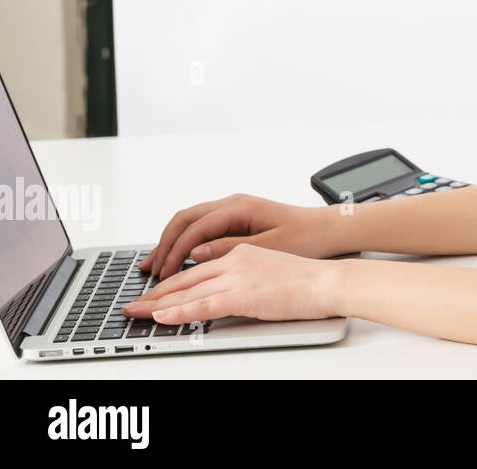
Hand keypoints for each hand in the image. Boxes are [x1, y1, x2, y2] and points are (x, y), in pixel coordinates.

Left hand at [124, 243, 345, 324]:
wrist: (328, 281)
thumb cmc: (308, 279)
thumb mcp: (269, 268)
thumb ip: (242, 274)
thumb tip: (223, 287)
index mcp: (240, 252)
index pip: (195, 269)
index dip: (169, 283)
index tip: (151, 293)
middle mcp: (234, 260)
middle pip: (184, 278)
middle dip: (154, 294)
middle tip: (131, 306)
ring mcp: (237, 277)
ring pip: (187, 291)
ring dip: (157, 304)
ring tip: (135, 314)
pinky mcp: (243, 295)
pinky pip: (202, 305)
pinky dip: (178, 312)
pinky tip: (161, 317)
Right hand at [139, 193, 344, 280]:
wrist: (327, 229)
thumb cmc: (305, 237)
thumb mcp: (267, 247)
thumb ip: (230, 248)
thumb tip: (196, 252)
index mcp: (239, 207)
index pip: (195, 228)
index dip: (175, 252)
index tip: (163, 273)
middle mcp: (233, 203)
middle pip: (185, 220)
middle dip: (164, 244)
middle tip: (149, 270)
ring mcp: (233, 209)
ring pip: (190, 221)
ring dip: (171, 241)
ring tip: (155, 264)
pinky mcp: (236, 218)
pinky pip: (201, 225)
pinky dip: (184, 240)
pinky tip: (177, 257)